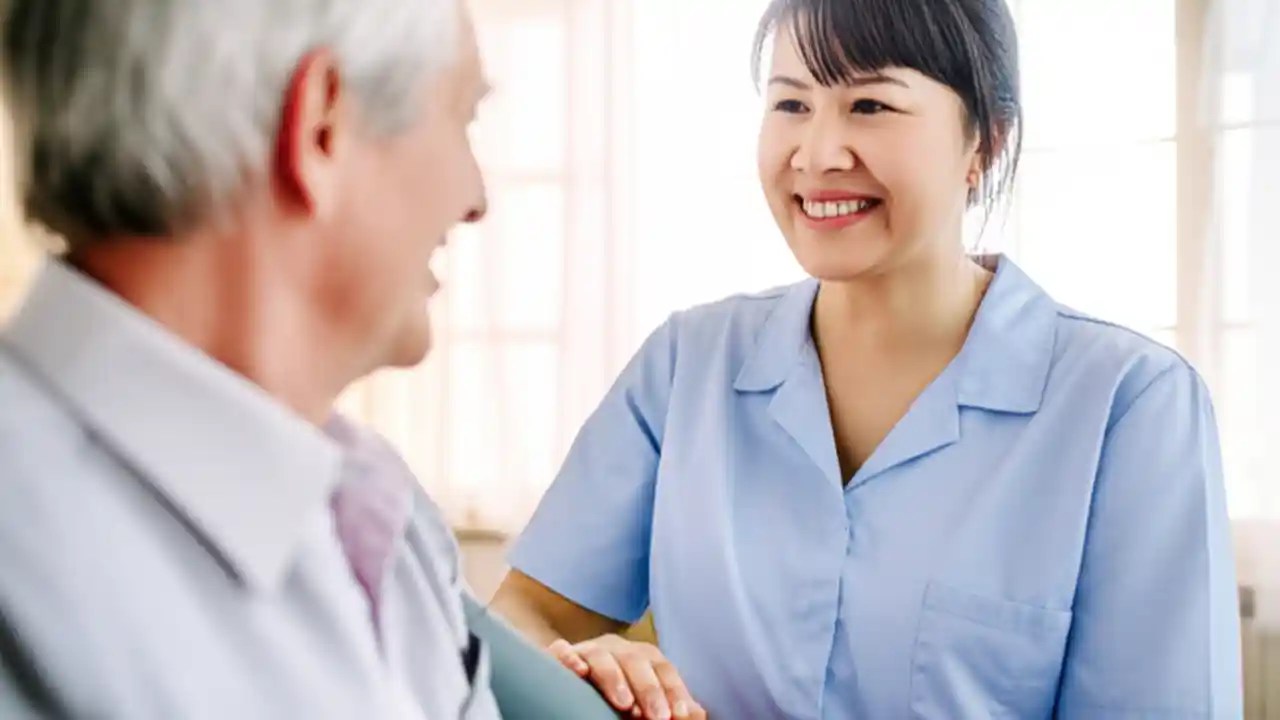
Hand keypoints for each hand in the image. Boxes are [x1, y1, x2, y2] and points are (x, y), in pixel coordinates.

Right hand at [548, 634, 706, 719]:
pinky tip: (578, 672)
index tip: (682, 714)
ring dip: (614, 679)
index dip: (674, 691)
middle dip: (649, 689)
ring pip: (602, 656)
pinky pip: (563, 651)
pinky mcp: (560, 655)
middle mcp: (617, 649)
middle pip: (636, 661)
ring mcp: (588, 650)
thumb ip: (669, 708)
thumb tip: (699, 713)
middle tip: (658, 717)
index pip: (663, 669)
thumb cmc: (616, 699)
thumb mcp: (645, 706)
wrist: (570, 686)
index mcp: (641, 657)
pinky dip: (570, 658)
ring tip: (625, 704)